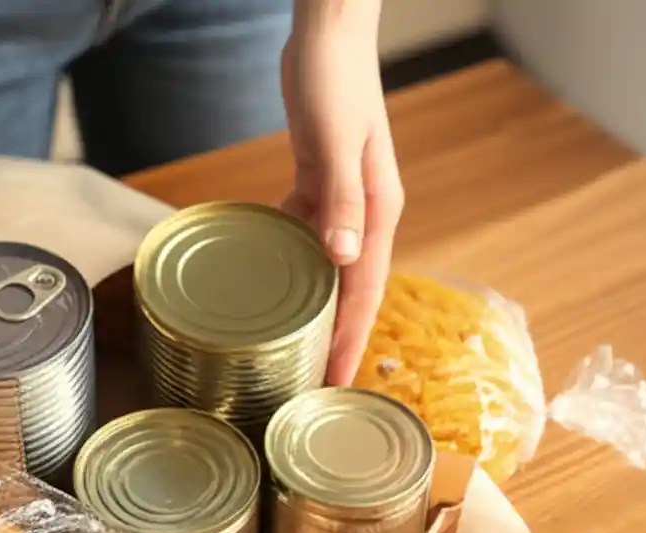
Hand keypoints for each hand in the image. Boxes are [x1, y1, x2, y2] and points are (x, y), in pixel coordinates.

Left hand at [280, 12, 403, 386]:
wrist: (328, 33)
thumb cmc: (335, 81)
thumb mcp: (337, 142)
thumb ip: (341, 200)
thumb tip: (342, 259)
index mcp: (378, 210)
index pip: (365, 291)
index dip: (350, 340)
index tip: (333, 383)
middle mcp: (365, 213)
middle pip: (350, 290)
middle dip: (335, 338)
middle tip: (309, 385)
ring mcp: (341, 199)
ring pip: (328, 269)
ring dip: (312, 308)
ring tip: (290, 347)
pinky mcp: (317, 182)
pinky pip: (304, 234)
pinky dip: (289, 261)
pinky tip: (267, 281)